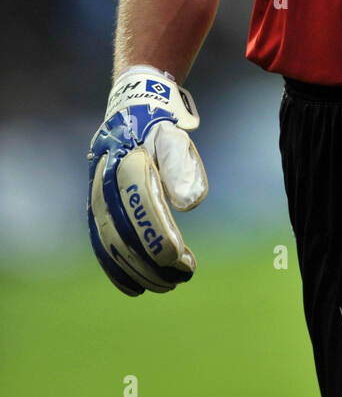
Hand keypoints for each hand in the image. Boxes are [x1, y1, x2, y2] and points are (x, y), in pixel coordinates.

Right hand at [87, 66, 207, 295]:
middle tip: (182, 278)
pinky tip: (136, 288)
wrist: (130, 108)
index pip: (141, 207)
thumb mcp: (173, 133)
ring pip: (110, 243)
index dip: (160, 236)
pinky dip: (116, 269)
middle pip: (123, 231)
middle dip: (152, 261)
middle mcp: (104, 179)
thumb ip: (180, 164)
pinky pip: (101, 243)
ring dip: (137, 271)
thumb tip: (189, 203)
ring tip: (166, 286)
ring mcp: (96, 194)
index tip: (183, 259)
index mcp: (125, 159)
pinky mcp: (96, 207)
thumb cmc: (159, 123)